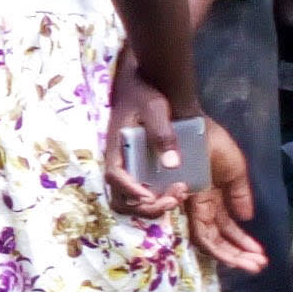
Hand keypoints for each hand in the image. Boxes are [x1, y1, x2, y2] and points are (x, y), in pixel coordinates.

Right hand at [102, 68, 188, 220]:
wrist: (141, 85)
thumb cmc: (144, 95)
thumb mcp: (155, 110)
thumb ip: (163, 135)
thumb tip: (173, 164)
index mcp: (115, 148)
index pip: (115, 176)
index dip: (131, 190)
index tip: (151, 196)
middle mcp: (117, 162)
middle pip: (120, 197)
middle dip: (145, 206)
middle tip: (172, 200)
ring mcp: (126, 166)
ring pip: (129, 200)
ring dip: (151, 207)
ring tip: (177, 197)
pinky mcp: (136, 167)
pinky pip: (140, 192)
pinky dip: (155, 200)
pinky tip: (176, 191)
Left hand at [188, 125, 267, 273]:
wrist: (186, 116)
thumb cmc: (207, 138)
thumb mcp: (233, 166)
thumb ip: (239, 192)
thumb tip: (247, 219)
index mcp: (209, 198)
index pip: (223, 228)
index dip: (240, 245)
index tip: (260, 260)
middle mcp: (196, 203)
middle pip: (214, 236)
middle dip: (236, 254)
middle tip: (256, 268)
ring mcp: (186, 199)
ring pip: (204, 234)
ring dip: (226, 251)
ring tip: (248, 263)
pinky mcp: (175, 193)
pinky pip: (190, 221)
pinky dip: (208, 236)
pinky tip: (224, 246)